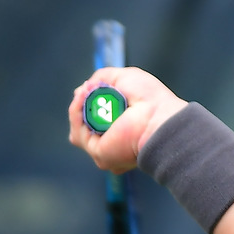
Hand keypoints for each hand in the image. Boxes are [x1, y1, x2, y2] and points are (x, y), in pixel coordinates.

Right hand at [68, 67, 187, 172]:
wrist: (158, 116)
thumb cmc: (150, 99)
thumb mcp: (123, 79)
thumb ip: (102, 79)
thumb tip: (85, 87)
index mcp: (122, 130)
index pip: (95, 121)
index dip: (88, 103)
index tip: (90, 88)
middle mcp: (114, 143)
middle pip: (83, 127)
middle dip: (81, 105)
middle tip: (87, 89)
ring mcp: (106, 150)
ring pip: (78, 130)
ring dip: (77, 107)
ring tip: (86, 91)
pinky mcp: (101, 154)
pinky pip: (78, 133)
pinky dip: (75, 114)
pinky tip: (82, 98)